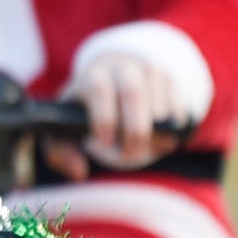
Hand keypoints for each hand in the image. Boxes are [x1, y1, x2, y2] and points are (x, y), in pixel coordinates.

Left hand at [48, 49, 184, 180]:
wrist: (109, 74)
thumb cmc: (83, 109)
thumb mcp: (62, 126)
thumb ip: (60, 151)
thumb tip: (79, 171)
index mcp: (91, 75)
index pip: (98, 89)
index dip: (104, 118)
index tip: (104, 143)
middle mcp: (121, 66)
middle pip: (133, 92)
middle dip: (135, 130)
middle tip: (130, 155)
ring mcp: (147, 69)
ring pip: (158, 99)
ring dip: (156, 131)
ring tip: (147, 150)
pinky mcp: (168, 78)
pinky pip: (177, 104)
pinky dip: (174, 127)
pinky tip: (164, 141)